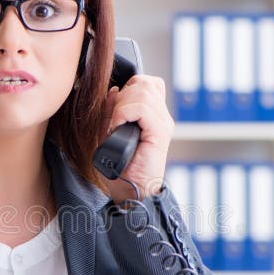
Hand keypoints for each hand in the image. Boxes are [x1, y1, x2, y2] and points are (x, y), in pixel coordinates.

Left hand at [102, 74, 174, 203]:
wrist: (130, 191)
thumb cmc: (120, 167)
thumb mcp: (110, 131)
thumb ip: (113, 110)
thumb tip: (113, 90)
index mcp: (154, 116)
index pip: (147, 83)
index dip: (128, 88)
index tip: (117, 110)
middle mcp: (162, 118)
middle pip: (144, 83)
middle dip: (123, 95)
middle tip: (114, 119)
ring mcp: (163, 124)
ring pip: (142, 91)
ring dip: (122, 105)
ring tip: (115, 125)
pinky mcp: (160, 132)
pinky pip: (141, 108)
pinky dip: (123, 113)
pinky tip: (117, 127)